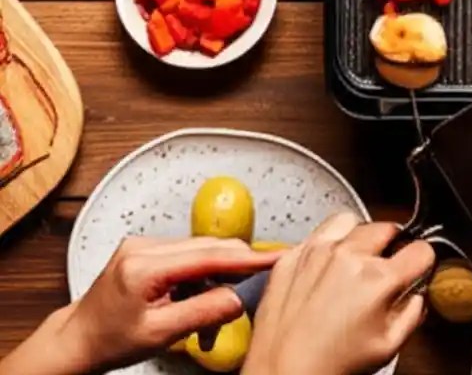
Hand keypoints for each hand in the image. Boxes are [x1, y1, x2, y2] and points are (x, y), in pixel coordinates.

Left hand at [0, 236, 282, 374]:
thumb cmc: (108, 341)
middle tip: (257, 290)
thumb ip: (203, 312)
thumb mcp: (160, 334)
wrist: (78, 340)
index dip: (249, 257)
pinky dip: (203, 280)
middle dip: (237, 271)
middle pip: (210, 248)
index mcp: (144, 265)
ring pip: (203, 253)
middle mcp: (144, 246)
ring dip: (218, 282)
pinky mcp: (148, 251)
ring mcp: (145, 245)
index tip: (277, 258)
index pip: (210, 254)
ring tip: (214, 319)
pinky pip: (190, 258)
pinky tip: (200, 304)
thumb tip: (240, 298)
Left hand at [241, 212, 433, 374]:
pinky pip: (318, 234)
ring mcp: (317, 252)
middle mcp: (349, 257)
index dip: (422, 261)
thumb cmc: (329, 365)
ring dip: (359, 235)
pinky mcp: (292, 256)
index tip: (416, 269)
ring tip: (356, 259)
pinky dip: (327, 244)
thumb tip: (416, 295)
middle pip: (388, 228)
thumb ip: (413, 313)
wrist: (282, 372)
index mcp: (379, 279)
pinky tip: (328, 267)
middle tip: (387, 267)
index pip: (421, 249)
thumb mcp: (389, 346)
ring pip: (351, 221)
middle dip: (393, 246)